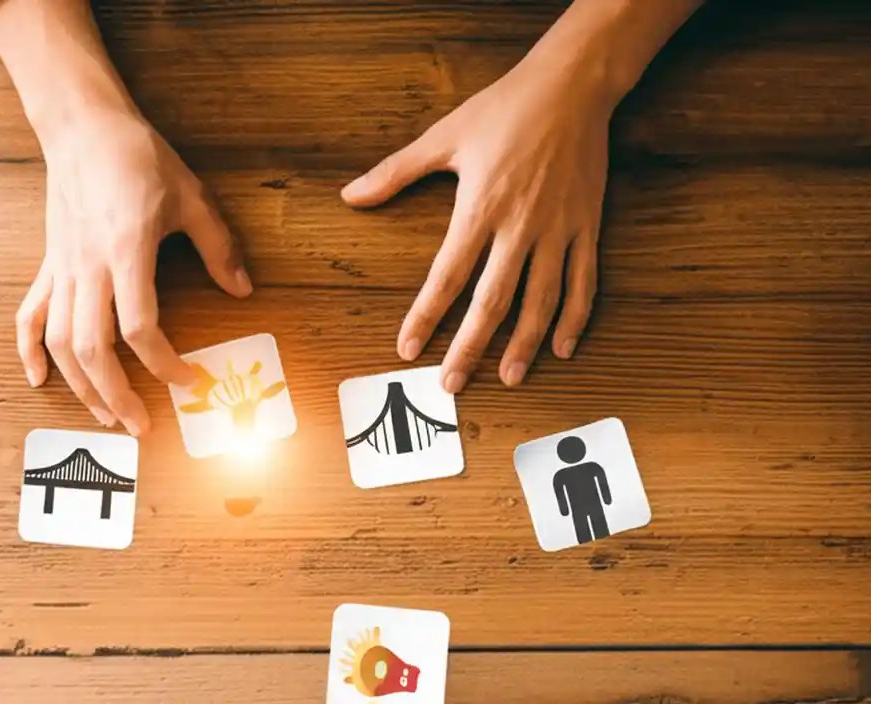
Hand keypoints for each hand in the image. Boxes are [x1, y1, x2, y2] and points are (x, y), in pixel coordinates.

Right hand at [18, 109, 252, 434]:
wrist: (83, 126)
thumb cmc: (137, 156)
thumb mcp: (192, 196)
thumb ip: (218, 247)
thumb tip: (241, 290)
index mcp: (127, 251)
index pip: (139, 327)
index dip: (164, 363)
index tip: (188, 381)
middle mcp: (88, 268)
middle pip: (92, 349)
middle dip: (115, 396)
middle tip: (140, 426)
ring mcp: (63, 268)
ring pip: (60, 342)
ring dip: (79, 386)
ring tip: (104, 415)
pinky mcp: (49, 264)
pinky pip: (29, 315)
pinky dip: (28, 350)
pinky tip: (36, 378)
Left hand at [342, 60, 610, 391]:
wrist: (572, 87)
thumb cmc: (503, 109)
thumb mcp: (444, 136)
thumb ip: (395, 172)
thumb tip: (350, 195)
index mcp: (479, 207)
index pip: (447, 276)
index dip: (426, 316)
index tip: (409, 349)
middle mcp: (519, 226)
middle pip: (492, 301)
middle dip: (471, 347)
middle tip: (452, 383)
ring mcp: (558, 230)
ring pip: (541, 300)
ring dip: (525, 343)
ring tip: (508, 377)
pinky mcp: (587, 227)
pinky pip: (583, 282)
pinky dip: (575, 318)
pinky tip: (563, 347)